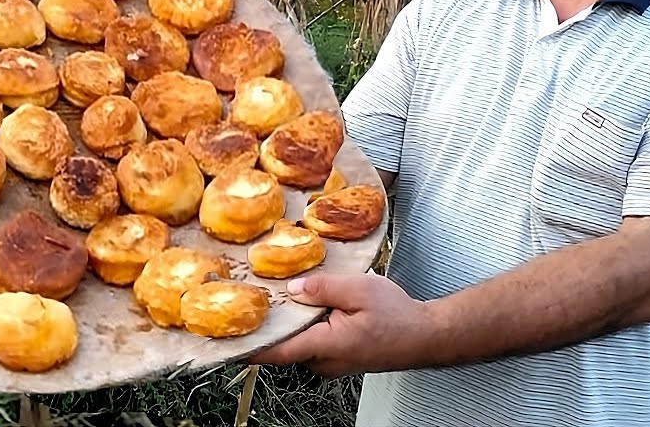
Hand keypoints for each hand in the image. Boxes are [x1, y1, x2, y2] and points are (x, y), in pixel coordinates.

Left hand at [247, 272, 426, 376]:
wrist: (425, 335)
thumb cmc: (398, 316)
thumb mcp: (359, 289)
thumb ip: (322, 288)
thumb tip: (292, 288)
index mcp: (326, 345)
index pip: (276, 351)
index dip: (247, 347)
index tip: (223, 342)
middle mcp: (323, 360)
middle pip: (282, 344)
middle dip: (265, 324)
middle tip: (244, 298)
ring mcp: (329, 362)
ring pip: (297, 341)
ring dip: (287, 322)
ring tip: (273, 294)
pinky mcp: (336, 356)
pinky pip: (310, 341)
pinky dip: (303, 324)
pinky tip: (304, 303)